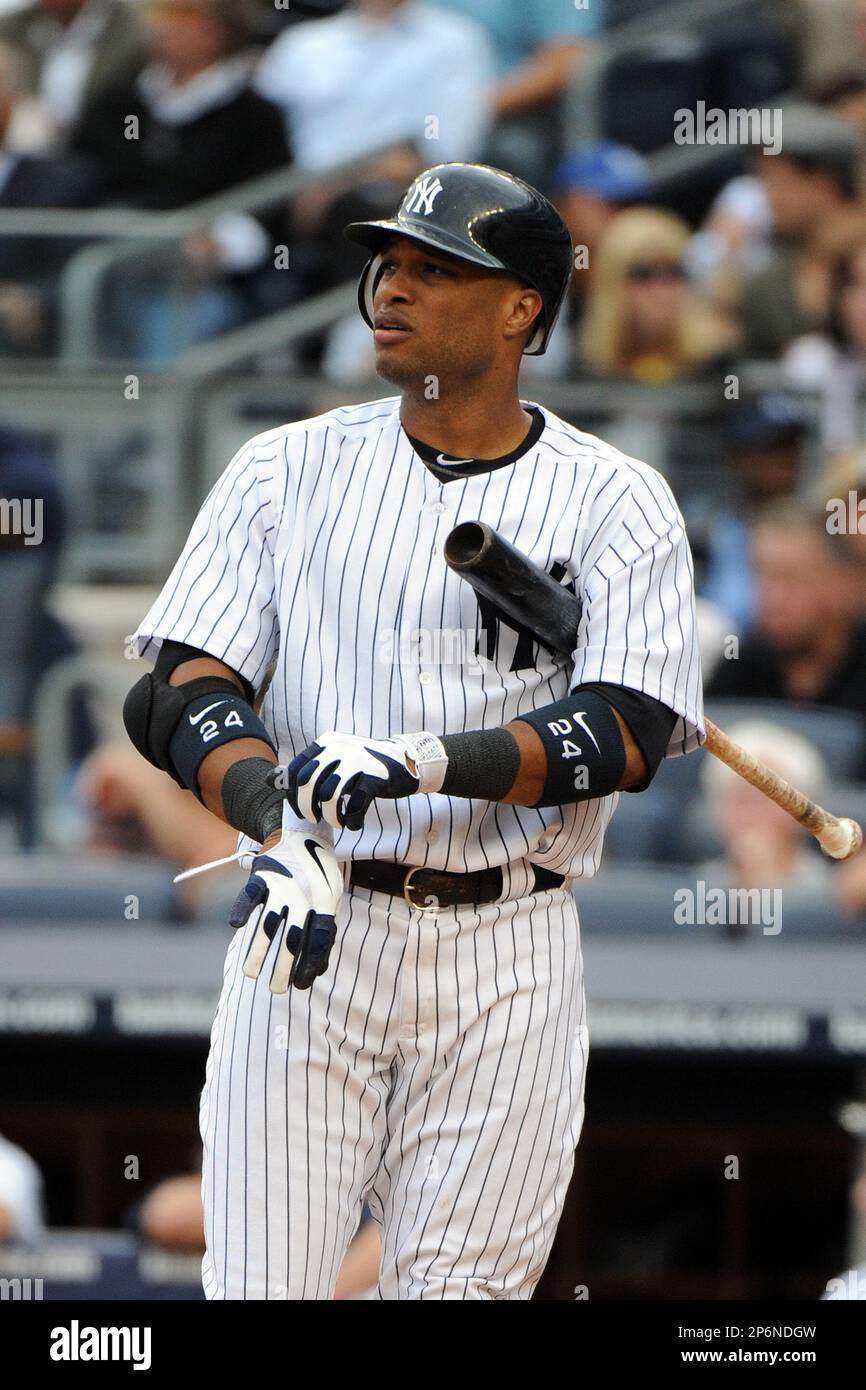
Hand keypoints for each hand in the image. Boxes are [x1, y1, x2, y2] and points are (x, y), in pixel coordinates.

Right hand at [228, 825, 342, 990]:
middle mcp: (305, 896)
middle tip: (276, 990)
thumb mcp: (329, 899)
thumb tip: (318, 972)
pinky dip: (242, 907)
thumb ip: (322, 932)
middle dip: (285, 966)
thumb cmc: (317, 873)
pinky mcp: (263, 874)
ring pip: (269, 922)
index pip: (319, 939)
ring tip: (251, 974)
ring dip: (259, 949)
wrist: (303, 830)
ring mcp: (283, 885)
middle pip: (294, 937)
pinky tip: (235, 925)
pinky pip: (250, 893)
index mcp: (325, 902)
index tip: (301, 985)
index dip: (311, 963)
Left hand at [277, 731, 445, 830]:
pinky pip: (356, 806)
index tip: (300, 810)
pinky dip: (353, 821)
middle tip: (316, 819)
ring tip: (338, 822)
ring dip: (332, 817)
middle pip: (309, 784)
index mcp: (327, 742)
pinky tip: (354, 824)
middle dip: (308, 808)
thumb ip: (306, 769)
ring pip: (330, 797)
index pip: (297, 769)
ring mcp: (358, 761)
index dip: (293, 794)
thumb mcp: (335, 760)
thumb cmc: (365, 765)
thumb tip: (270, 780)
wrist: (406, 761)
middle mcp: (340, 748)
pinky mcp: (375, 777)